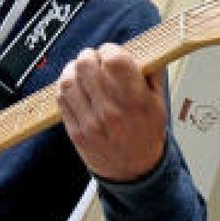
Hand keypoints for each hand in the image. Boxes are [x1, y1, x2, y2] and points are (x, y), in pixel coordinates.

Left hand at [57, 43, 166, 181]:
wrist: (135, 172)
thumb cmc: (147, 135)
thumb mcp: (158, 103)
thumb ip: (149, 73)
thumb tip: (138, 48)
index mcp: (135, 100)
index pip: (113, 58)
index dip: (110, 49)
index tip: (112, 54)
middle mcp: (111, 111)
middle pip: (86, 64)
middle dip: (90, 56)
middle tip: (96, 62)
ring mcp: (91, 122)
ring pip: (68, 79)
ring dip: (74, 71)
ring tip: (84, 75)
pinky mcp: (76, 132)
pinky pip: (61, 98)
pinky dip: (66, 88)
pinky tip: (77, 90)